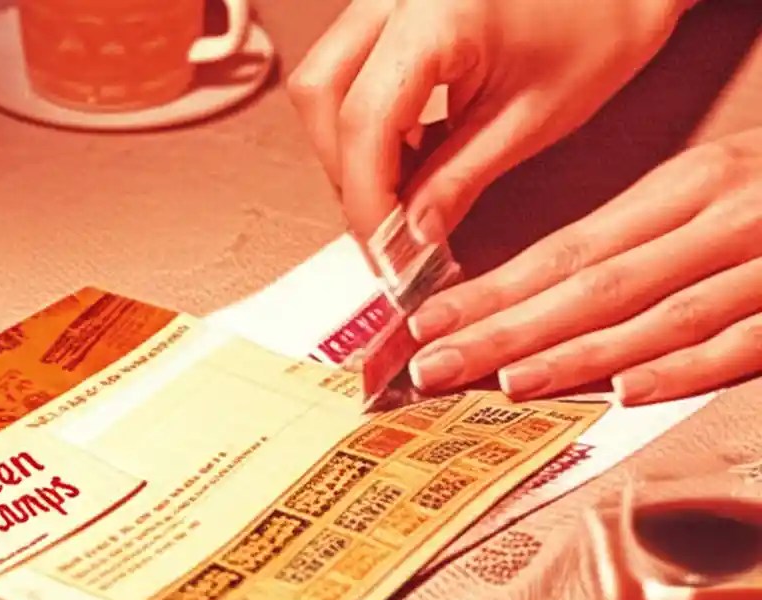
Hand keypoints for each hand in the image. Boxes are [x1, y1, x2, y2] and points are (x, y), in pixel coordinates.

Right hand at [287, 0, 693, 245]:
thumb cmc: (604, 25)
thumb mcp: (534, 120)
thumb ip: (458, 180)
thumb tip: (410, 236)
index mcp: (437, 13)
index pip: (365, 121)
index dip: (365, 196)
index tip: (382, 249)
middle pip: (321, 93)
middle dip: (344, 169)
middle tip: (384, 225)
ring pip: (325, 77)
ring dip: (349, 143)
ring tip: (399, 189)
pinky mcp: (392, 0)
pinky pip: (350, 62)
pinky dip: (366, 115)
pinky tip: (405, 149)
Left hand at [405, 128, 761, 405]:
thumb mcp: (711, 194)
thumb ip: (638, 240)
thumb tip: (538, 297)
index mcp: (684, 188)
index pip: (566, 247)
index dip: (491, 289)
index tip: (425, 322)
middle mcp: (717, 218)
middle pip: (592, 282)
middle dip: (504, 328)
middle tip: (434, 364)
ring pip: (658, 312)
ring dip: (576, 352)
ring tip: (506, 381)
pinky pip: (745, 337)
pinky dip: (685, 367)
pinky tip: (626, 391)